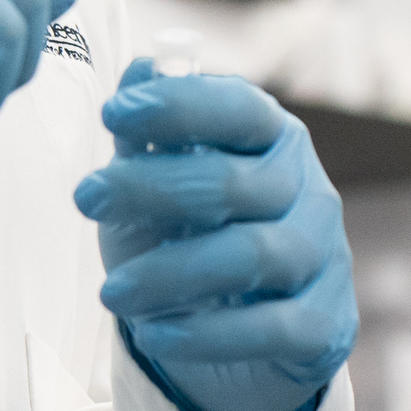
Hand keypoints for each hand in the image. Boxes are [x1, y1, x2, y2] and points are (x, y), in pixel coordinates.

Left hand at [74, 60, 353, 410]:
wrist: (232, 339)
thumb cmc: (190, 241)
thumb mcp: (157, 187)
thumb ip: (148, 135)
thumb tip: (141, 71)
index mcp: (272, 141)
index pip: (239, 109)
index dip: (179, 105)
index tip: (113, 113)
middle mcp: (309, 191)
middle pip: (235, 182)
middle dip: (152, 187)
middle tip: (84, 198)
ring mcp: (324, 258)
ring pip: (252, 256)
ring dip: (171, 273)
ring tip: (112, 292)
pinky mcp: (326, 324)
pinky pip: (274, 328)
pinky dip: (209, 334)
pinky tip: (154, 335)